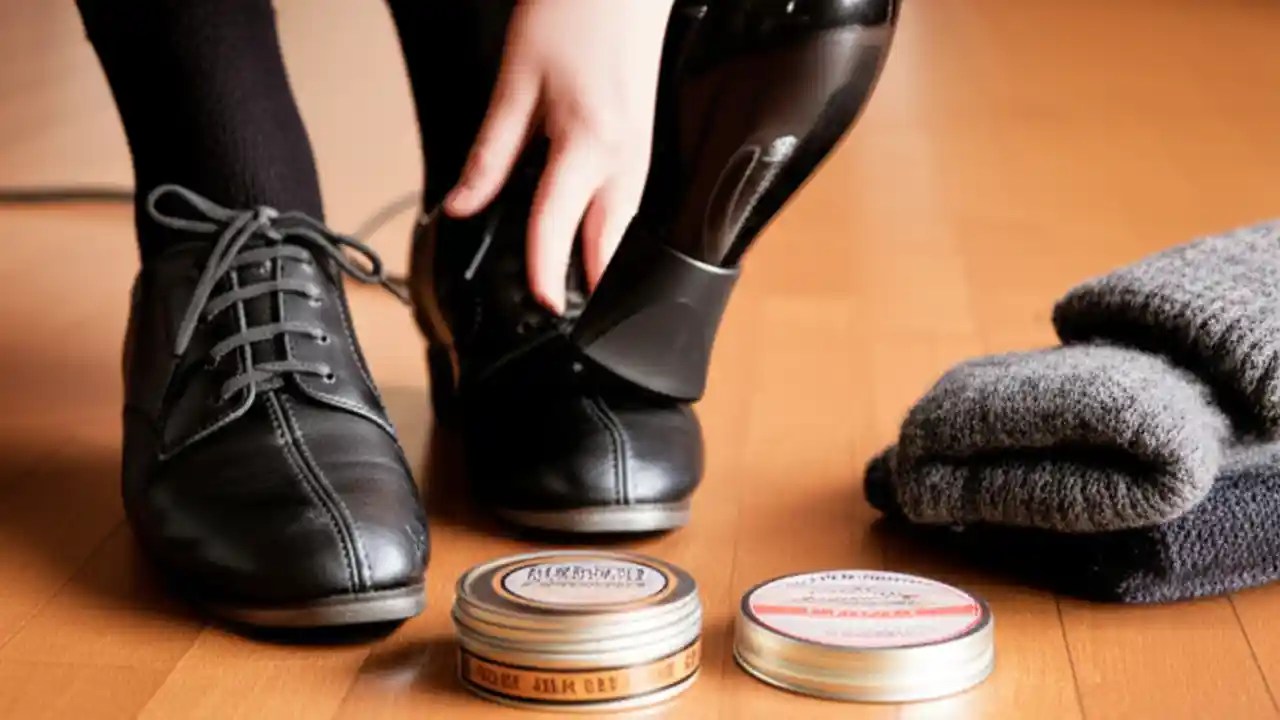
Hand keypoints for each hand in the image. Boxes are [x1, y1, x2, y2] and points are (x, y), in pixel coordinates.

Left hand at [443, 0, 674, 313]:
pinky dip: (614, 228)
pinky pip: (632, 202)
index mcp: (586, 146)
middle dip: (588, 284)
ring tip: (579, 288)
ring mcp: (642, 153)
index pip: (557, 229)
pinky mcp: (646, 142)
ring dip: (604, 260)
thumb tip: (463, 204)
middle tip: (564, 315)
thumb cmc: (573, 14)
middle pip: (608, 244)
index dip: (543, 274)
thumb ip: (489, 154)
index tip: (538, 305)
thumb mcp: (515, 84)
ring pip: (626, 227)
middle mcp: (624, 159)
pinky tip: (597, 232)